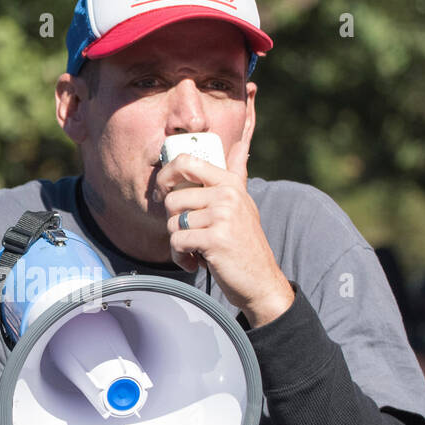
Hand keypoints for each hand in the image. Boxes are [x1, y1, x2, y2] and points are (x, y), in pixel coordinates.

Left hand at [157, 137, 293, 326]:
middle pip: (173, 199)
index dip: (166, 176)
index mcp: (229, 182)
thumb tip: (241, 144)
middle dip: (173, 222)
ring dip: (178, 244)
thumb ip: (237, 173)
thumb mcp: (244, 203)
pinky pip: (178, 242)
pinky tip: (195, 263)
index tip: (163, 194)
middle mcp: (227, 195)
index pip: (186, 162)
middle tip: (188, 235)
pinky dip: (180, 257)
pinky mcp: (215, 239)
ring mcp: (223, 216)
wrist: (261, 280)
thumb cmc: (245, 242)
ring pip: (173, 223)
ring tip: (195, 251)